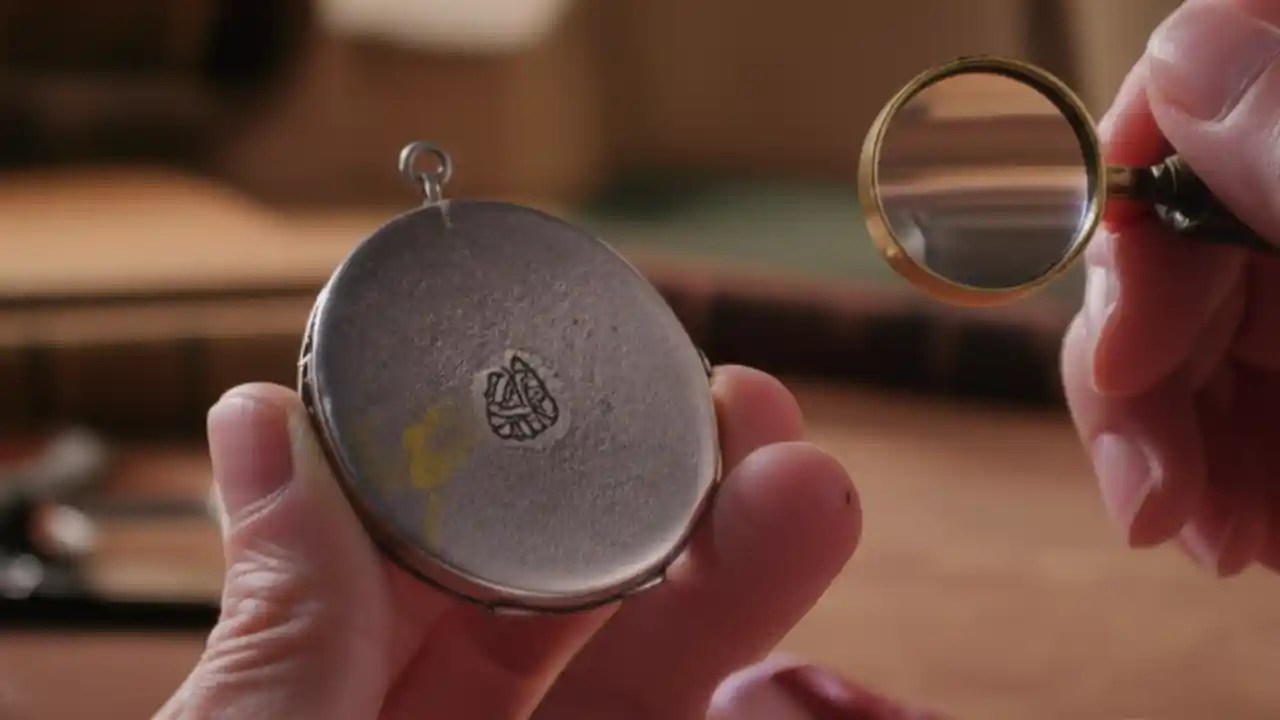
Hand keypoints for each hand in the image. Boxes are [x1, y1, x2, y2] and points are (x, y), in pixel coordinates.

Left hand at [155, 367, 934, 718]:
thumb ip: (284, 609)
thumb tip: (251, 414)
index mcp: (346, 687)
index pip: (451, 545)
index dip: (532, 451)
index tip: (600, 369)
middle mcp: (454, 719)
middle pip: (587, 590)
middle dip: (675, 491)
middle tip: (749, 404)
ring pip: (666, 659)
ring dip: (745, 566)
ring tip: (807, 478)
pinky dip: (762, 660)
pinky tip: (807, 594)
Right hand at [1063, 0, 1279, 576]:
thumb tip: (1183, 47)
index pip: (1198, 88)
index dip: (1129, 200)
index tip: (1130, 345)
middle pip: (1162, 240)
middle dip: (1138, 381)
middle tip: (1152, 503)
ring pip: (1176, 334)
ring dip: (1168, 449)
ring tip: (1210, 545)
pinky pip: (1221, 398)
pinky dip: (1210, 474)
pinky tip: (1236, 537)